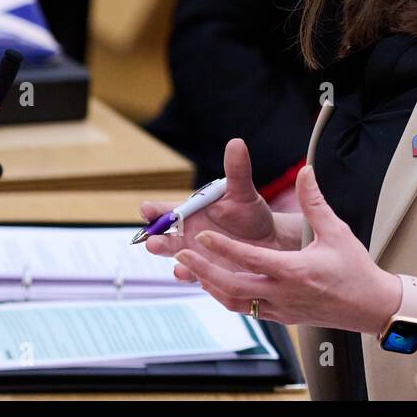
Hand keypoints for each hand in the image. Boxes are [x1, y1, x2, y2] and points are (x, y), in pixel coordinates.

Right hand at [139, 138, 285, 277]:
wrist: (269, 241)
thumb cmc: (250, 213)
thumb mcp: (243, 192)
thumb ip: (237, 171)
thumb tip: (236, 142)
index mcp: (190, 212)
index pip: (165, 211)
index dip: (153, 210)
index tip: (146, 209)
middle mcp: (186, 233)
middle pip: (163, 236)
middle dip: (155, 238)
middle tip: (151, 240)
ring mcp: (194, 254)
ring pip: (174, 256)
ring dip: (168, 256)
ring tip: (168, 255)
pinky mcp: (206, 271)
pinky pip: (192, 274)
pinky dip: (187, 274)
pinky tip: (184, 273)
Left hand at [172, 164, 401, 334]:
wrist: (371, 306)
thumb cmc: (356, 269)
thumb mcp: (336, 231)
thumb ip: (315, 201)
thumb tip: (305, 173)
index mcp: (295, 272)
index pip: (250, 260)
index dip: (224, 247)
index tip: (204, 235)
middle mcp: (284, 294)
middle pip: (232, 287)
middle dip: (204, 270)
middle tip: (183, 253)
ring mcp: (281, 309)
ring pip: (235, 302)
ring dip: (212, 285)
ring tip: (194, 269)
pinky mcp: (283, 317)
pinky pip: (248, 309)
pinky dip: (229, 296)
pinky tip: (220, 284)